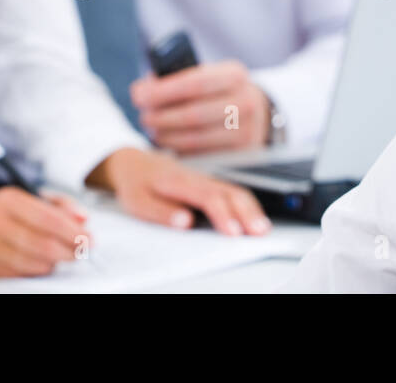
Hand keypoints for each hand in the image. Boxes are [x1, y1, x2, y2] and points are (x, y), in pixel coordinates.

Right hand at [0, 181, 92, 277]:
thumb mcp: (21, 198)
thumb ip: (57, 205)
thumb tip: (84, 218)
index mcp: (9, 201)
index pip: (49, 219)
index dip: (74, 232)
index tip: (91, 239)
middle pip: (44, 245)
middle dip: (70, 251)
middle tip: (83, 253)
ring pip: (34, 263)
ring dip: (55, 263)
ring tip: (62, 257)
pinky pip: (19, 274)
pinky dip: (35, 270)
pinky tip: (40, 264)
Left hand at [86, 147, 271, 236]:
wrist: (133, 162)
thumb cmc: (135, 183)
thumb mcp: (137, 201)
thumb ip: (161, 212)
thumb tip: (186, 223)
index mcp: (178, 182)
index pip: (207, 197)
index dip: (223, 215)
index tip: (234, 232)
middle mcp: (196, 179)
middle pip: (228, 192)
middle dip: (247, 212)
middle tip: (259, 231)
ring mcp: (205, 180)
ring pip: (234, 191)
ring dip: (250, 209)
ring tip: (263, 228)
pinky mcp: (208, 185)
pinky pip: (231, 192)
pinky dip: (246, 205)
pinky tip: (254, 218)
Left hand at [130, 60, 271, 152]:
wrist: (258, 112)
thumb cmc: (219, 91)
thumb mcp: (209, 74)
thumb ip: (180, 77)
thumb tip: (144, 89)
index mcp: (234, 75)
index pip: (193, 83)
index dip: (161, 91)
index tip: (138, 95)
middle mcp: (244, 103)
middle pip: (192, 115)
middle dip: (160, 117)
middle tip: (143, 116)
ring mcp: (245, 131)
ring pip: (194, 139)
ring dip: (165, 136)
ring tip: (152, 129)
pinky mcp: (240, 155)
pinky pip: (201, 157)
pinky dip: (179, 151)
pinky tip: (169, 142)